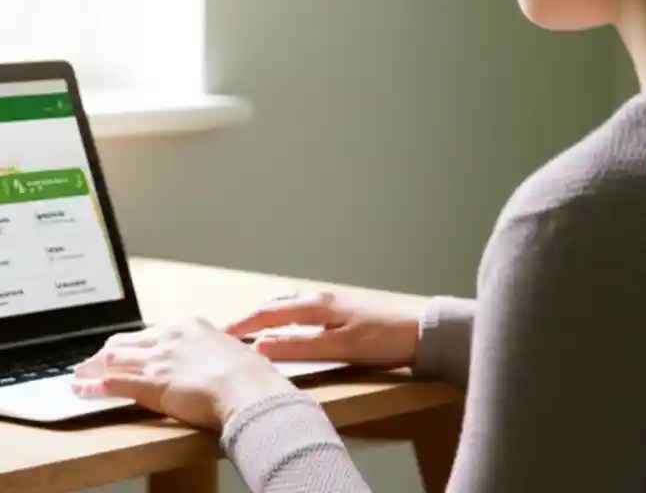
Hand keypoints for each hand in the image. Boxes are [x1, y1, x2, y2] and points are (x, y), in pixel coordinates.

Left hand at [71, 317, 295, 429]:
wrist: (248, 390)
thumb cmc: (250, 376)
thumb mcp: (232, 351)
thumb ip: (216, 351)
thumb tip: (219, 358)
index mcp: (189, 326)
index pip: (150, 333)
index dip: (132, 345)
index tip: (124, 351)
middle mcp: (168, 337)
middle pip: (125, 342)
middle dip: (104, 354)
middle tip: (91, 362)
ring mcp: (158, 359)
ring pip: (114, 360)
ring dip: (93, 369)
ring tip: (80, 375)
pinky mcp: (150, 383)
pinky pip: (114, 383)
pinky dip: (95, 387)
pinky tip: (84, 390)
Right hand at [226, 291, 424, 367]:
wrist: (427, 329)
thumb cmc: (386, 338)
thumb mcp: (340, 347)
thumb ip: (300, 348)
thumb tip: (260, 347)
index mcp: (316, 306)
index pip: (266, 313)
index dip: (241, 325)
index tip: (218, 334)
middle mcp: (320, 298)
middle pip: (274, 305)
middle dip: (249, 318)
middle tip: (228, 333)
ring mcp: (333, 302)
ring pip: (289, 306)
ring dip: (267, 316)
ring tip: (252, 330)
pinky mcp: (344, 309)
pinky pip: (303, 311)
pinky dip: (285, 318)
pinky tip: (289, 327)